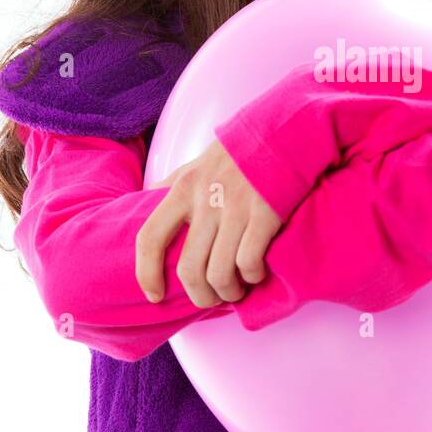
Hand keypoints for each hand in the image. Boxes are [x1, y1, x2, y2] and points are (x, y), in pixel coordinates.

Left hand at [136, 139, 283, 306]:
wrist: (286, 131)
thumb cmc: (239, 153)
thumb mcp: (196, 164)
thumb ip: (171, 186)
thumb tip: (146, 205)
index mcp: (183, 188)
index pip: (150, 237)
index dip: (146, 273)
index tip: (154, 295)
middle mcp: (205, 199)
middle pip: (188, 268)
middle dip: (199, 296)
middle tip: (210, 299)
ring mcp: (236, 207)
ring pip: (220, 273)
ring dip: (228, 292)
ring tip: (236, 291)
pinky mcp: (266, 213)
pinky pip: (249, 261)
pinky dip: (252, 276)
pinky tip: (257, 273)